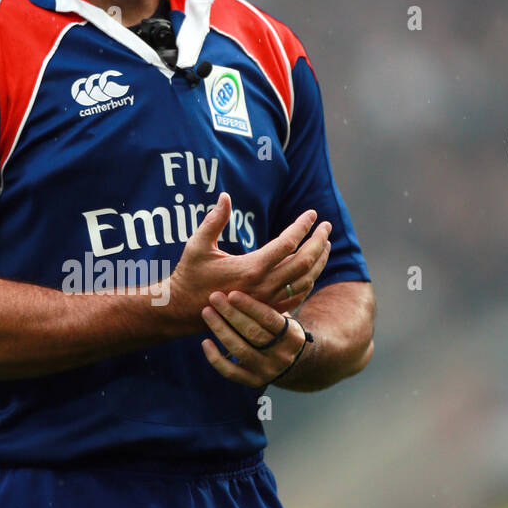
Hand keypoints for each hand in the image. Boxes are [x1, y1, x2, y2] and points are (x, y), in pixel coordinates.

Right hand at [165, 193, 330, 331]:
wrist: (182, 310)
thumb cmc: (189, 275)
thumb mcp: (197, 245)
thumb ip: (214, 221)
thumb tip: (224, 197)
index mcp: (251, 268)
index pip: (288, 243)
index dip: (302, 226)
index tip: (312, 214)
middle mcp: (264, 286)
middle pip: (304, 262)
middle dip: (319, 241)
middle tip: (326, 226)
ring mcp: (267, 300)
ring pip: (305, 280)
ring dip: (319, 261)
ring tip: (325, 245)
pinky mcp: (266, 310)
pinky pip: (297, 296)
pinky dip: (309, 280)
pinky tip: (311, 269)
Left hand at [201, 291, 311, 387]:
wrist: (290, 361)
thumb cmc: (279, 329)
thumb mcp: (284, 315)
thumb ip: (273, 300)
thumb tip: (258, 269)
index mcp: (293, 336)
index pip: (269, 318)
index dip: (249, 306)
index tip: (232, 293)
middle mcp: (282, 355)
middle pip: (253, 333)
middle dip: (231, 314)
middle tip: (214, 297)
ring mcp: (267, 371)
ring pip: (240, 350)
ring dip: (221, 329)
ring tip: (206, 311)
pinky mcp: (253, 382)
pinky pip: (230, 372)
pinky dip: (215, 357)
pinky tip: (205, 341)